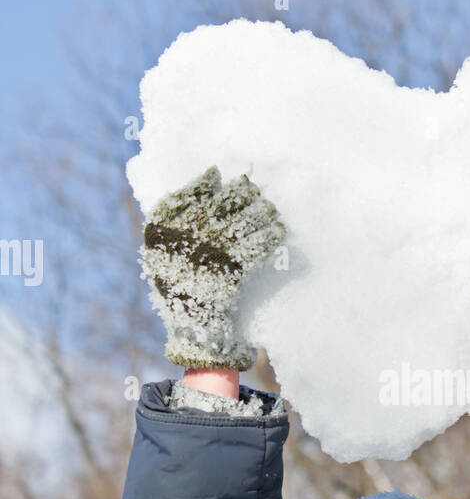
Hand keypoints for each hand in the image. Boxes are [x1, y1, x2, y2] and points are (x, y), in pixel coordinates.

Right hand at [139, 166, 285, 370]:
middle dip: (244, 196)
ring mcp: (206, 253)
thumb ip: (183, 207)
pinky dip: (270, 236)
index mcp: (161, 227)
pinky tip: (278, 232)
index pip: (191, 192)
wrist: (192, 326)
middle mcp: (181, 236)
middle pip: (222, 203)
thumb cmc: (181, 281)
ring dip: (262, 213)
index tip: (229, 181)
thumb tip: (214, 172)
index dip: (213, 185)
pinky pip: (256, 245)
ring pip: (243, 221)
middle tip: (257, 195)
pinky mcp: (230, 271)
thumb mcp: (168, 245)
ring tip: (271, 212)